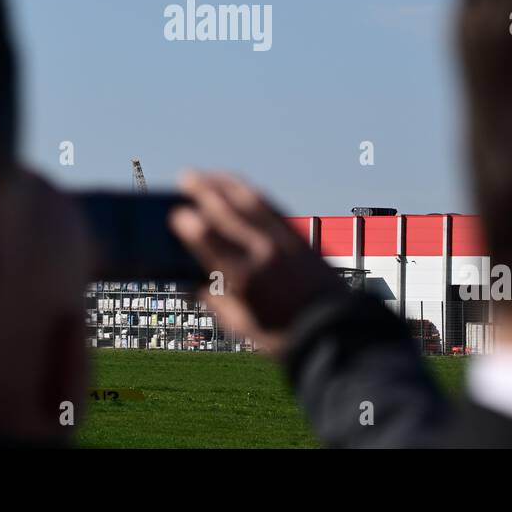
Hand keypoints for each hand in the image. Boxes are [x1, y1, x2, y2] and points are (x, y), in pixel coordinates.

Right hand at [169, 171, 345, 355]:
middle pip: (228, 212)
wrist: (335, 329)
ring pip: (251, 201)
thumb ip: (216, 303)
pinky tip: (240, 189)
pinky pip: (271, 206)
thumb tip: (194, 286)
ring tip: (208, 175)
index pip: (211, 241)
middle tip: (185, 177)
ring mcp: (284, 240)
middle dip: (204, 191)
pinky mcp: (299, 236)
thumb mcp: (243, 327)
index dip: (190, 226)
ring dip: (227, 184)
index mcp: (245, 278)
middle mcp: (264, 252)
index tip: (177, 215)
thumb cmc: (286, 335)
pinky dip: (251, 194)